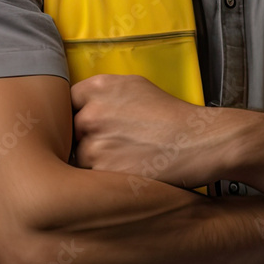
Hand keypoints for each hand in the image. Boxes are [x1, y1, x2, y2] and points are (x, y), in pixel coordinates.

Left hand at [69, 73, 212, 187]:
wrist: (195, 141)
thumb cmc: (170, 114)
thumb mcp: (137, 86)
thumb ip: (105, 92)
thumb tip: (83, 103)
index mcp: (99, 87)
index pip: (68, 100)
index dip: (78, 112)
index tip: (88, 122)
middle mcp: (92, 113)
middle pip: (71, 130)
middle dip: (85, 137)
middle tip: (112, 142)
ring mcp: (94, 143)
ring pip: (78, 156)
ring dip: (94, 160)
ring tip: (123, 157)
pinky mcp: (101, 172)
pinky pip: (91, 176)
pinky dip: (104, 177)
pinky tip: (127, 170)